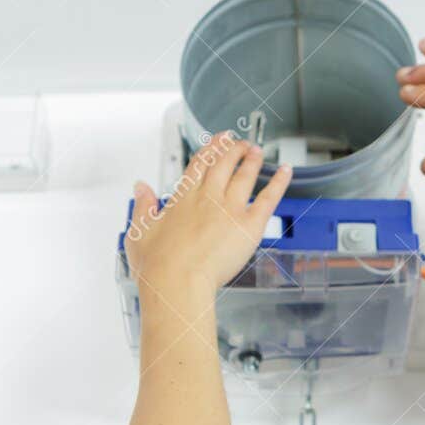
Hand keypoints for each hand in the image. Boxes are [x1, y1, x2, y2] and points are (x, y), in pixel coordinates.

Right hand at [126, 132, 292, 295]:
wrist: (177, 284)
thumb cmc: (158, 267)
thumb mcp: (139, 233)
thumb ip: (142, 207)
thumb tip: (140, 187)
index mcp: (183, 198)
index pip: (199, 164)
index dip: (210, 148)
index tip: (217, 140)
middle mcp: (208, 197)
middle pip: (223, 163)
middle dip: (232, 148)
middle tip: (239, 142)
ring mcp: (230, 209)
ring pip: (245, 175)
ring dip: (252, 159)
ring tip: (257, 151)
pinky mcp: (249, 226)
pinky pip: (268, 198)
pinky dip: (278, 182)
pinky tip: (285, 171)